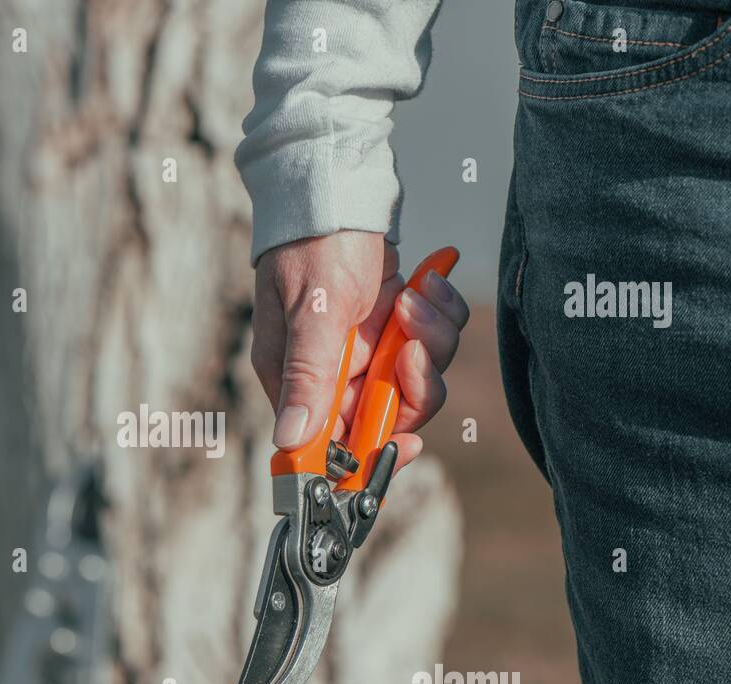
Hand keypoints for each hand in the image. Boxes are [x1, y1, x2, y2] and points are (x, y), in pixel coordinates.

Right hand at [250, 230, 468, 471]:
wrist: (337, 184)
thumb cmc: (314, 244)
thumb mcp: (313, 311)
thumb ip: (308, 377)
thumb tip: (290, 440)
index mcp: (295, 380)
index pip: (333, 444)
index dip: (371, 451)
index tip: (406, 443)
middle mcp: (330, 374)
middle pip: (386, 415)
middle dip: (412, 382)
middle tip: (410, 346)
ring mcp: (364, 351)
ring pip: (418, 379)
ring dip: (429, 339)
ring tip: (413, 296)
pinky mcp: (392, 327)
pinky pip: (432, 342)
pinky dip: (440, 313)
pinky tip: (426, 280)